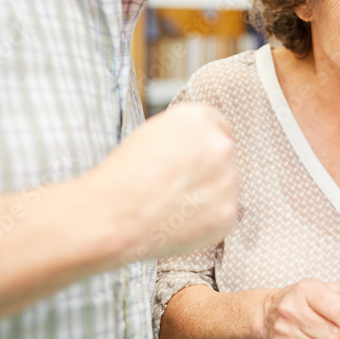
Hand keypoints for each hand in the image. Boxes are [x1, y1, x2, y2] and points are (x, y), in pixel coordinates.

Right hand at [83, 102, 239, 261]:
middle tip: (175, 184)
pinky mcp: (228, 212)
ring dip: (207, 194)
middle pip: (223, 156)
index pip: (218, 127)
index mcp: (200, 118)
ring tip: (173, 203)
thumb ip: (186, 134)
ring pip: (225, 185)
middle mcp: (220, 145)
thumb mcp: (153, 133)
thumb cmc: (124, 175)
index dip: (200, 146)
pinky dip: (207, 218)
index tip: (186, 159)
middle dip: (206, 169)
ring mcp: (228, 180)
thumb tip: (204, 145)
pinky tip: (180, 220)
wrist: (111, 216)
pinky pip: (223, 211)